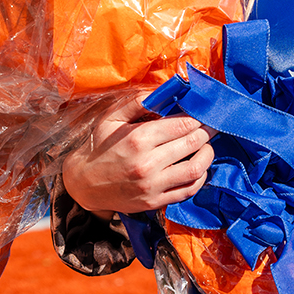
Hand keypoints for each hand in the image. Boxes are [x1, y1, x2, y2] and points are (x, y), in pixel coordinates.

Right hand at [61, 95, 214, 216]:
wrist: (83, 184)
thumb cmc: (99, 147)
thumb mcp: (111, 119)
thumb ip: (136, 103)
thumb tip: (162, 92)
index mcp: (138, 139)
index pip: (182, 125)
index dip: (197, 117)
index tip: (202, 113)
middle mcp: (148, 163)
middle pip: (192, 143)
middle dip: (206, 132)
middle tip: (210, 126)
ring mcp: (153, 185)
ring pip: (196, 169)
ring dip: (208, 155)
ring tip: (206, 146)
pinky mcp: (155, 201)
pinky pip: (188, 190)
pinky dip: (200, 178)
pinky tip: (198, 168)